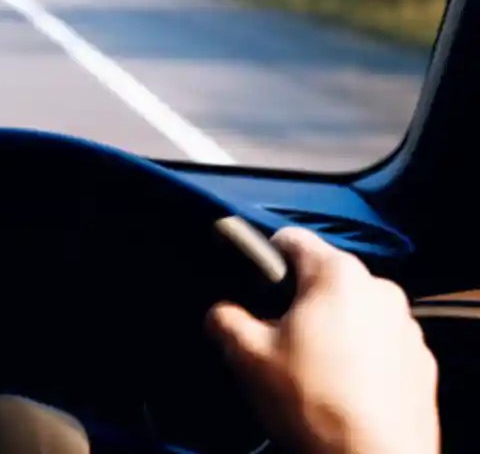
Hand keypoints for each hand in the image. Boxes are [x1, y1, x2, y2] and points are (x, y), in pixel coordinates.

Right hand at [208, 227, 437, 453]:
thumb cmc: (312, 401)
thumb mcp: (248, 356)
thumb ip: (225, 320)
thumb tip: (220, 312)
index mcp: (338, 274)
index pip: (291, 239)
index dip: (263, 258)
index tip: (252, 288)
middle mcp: (380, 289)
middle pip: (325, 279)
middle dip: (299, 302)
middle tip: (277, 340)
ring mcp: (407, 326)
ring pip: (355, 312)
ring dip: (333, 328)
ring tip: (311, 369)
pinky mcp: (421, 362)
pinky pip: (380, 344)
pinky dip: (361, 355)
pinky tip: (342, 386)